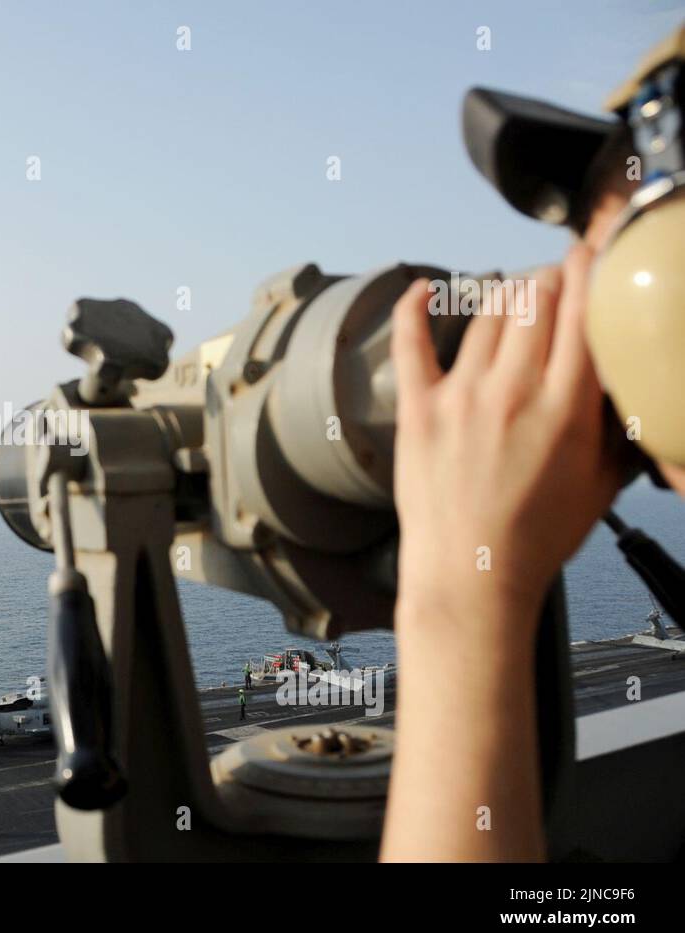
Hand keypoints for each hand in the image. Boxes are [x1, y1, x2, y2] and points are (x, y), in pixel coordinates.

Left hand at [391, 244, 621, 635]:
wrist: (472, 575)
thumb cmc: (538, 536)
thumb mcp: (601, 479)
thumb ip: (614, 421)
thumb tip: (622, 376)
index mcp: (566, 407)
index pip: (581, 310)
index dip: (588, 271)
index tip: (592, 255)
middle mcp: (513, 391)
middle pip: (535, 298)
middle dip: (551, 278)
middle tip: (557, 282)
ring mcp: (460, 397)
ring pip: (488, 313)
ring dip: (506, 295)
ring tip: (518, 298)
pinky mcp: (418, 410)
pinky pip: (411, 342)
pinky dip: (414, 307)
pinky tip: (423, 289)